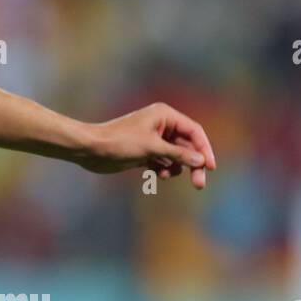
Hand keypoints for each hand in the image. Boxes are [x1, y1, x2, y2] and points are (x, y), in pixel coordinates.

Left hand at [79, 102, 217, 188]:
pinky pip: (163, 162)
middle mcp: (161, 124)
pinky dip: (164, 169)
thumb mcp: (152, 148)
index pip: (194, 131)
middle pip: (187, 146)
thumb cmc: (119, 142)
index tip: (210, 168)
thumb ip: (178, 154)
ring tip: (165, 175)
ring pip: (176, 156)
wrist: (90, 149)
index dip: (204, 149)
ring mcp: (152, 138)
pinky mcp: (144, 151)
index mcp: (164, 115)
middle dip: (192, 164)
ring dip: (176, 167)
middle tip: (199, 184)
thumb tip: (201, 160)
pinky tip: (157, 174)